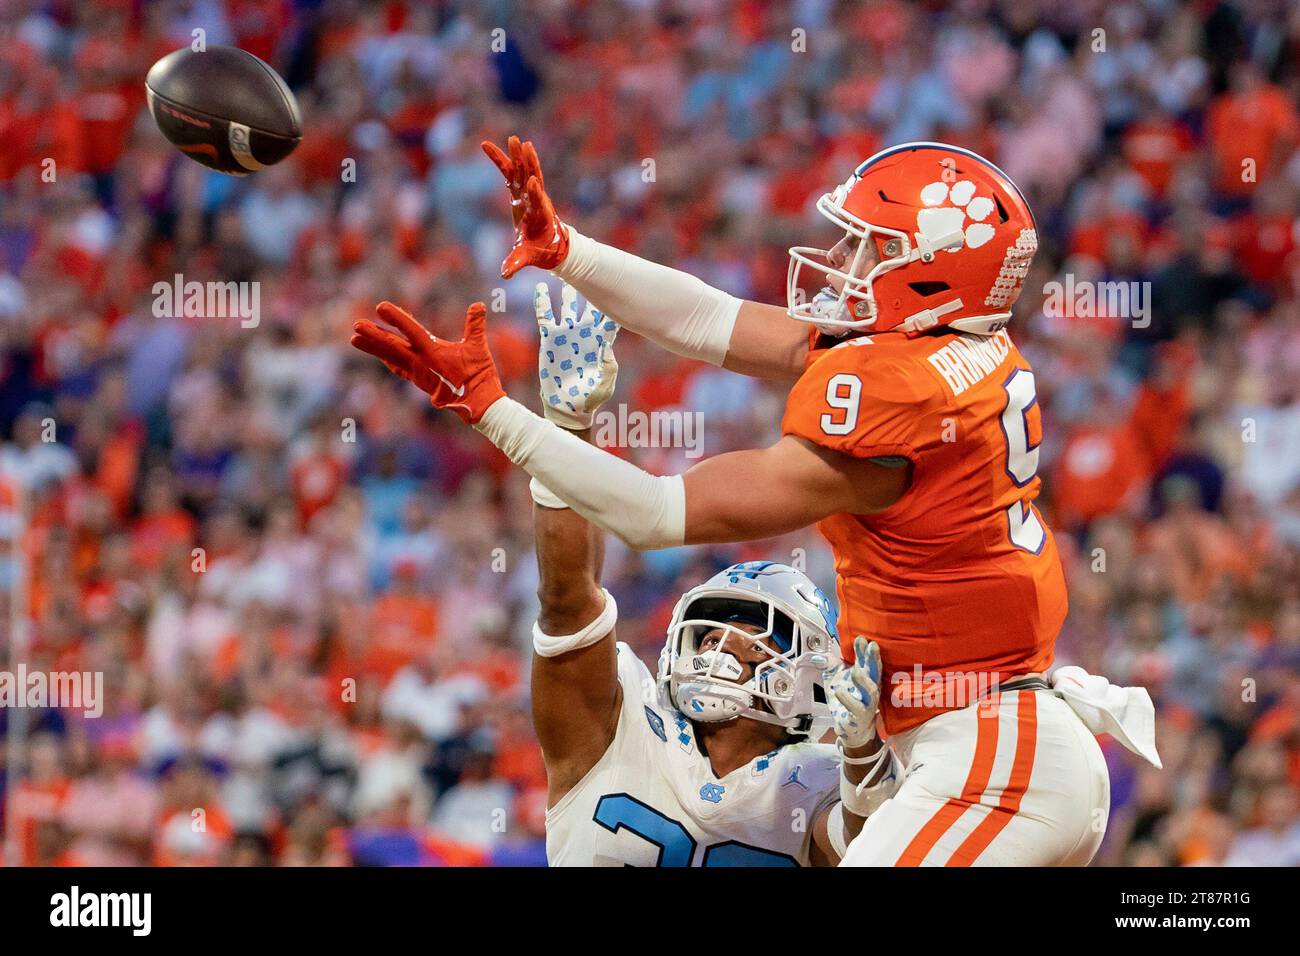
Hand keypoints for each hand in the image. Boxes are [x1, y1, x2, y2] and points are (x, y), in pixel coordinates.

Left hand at [351, 301, 504, 424]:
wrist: (477, 405)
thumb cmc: (479, 376)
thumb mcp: (478, 348)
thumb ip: (476, 325)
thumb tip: (479, 304)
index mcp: (434, 352)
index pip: (411, 330)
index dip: (397, 318)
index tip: (381, 307)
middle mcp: (420, 363)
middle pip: (392, 346)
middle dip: (374, 335)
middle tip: (356, 325)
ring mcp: (417, 373)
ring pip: (391, 357)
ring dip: (373, 348)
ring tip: (354, 339)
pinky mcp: (419, 381)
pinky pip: (398, 368)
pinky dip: (387, 359)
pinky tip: (379, 355)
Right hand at [482, 135, 569, 278]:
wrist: (550, 244)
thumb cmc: (540, 250)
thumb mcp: (527, 257)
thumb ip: (516, 263)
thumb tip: (505, 275)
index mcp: (539, 215)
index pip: (538, 201)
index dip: (536, 192)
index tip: (533, 181)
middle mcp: (536, 199)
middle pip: (531, 177)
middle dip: (527, 163)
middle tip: (522, 145)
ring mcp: (529, 193)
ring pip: (523, 170)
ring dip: (517, 155)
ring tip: (513, 138)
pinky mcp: (521, 191)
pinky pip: (511, 172)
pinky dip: (504, 160)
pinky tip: (494, 145)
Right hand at [535, 281, 618, 429]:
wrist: (567, 406)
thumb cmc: (590, 398)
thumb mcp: (604, 386)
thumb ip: (609, 368)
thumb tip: (607, 348)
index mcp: (601, 341)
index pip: (610, 316)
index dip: (614, 300)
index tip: (617, 282)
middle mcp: (585, 332)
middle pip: (590, 303)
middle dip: (592, 287)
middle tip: (591, 265)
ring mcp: (567, 333)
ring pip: (569, 304)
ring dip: (569, 289)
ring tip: (567, 271)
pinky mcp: (549, 338)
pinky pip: (545, 315)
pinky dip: (543, 301)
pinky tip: (542, 288)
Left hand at [828, 636, 881, 749]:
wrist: (851, 727)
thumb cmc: (847, 699)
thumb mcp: (836, 678)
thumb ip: (829, 666)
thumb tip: (816, 656)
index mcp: (866, 677)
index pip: (866, 661)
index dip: (864, 650)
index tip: (861, 638)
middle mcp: (870, 688)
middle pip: (875, 672)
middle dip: (873, 659)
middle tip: (872, 646)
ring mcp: (867, 703)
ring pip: (870, 691)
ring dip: (863, 680)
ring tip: (854, 671)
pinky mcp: (860, 716)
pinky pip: (856, 708)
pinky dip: (847, 699)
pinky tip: (838, 691)